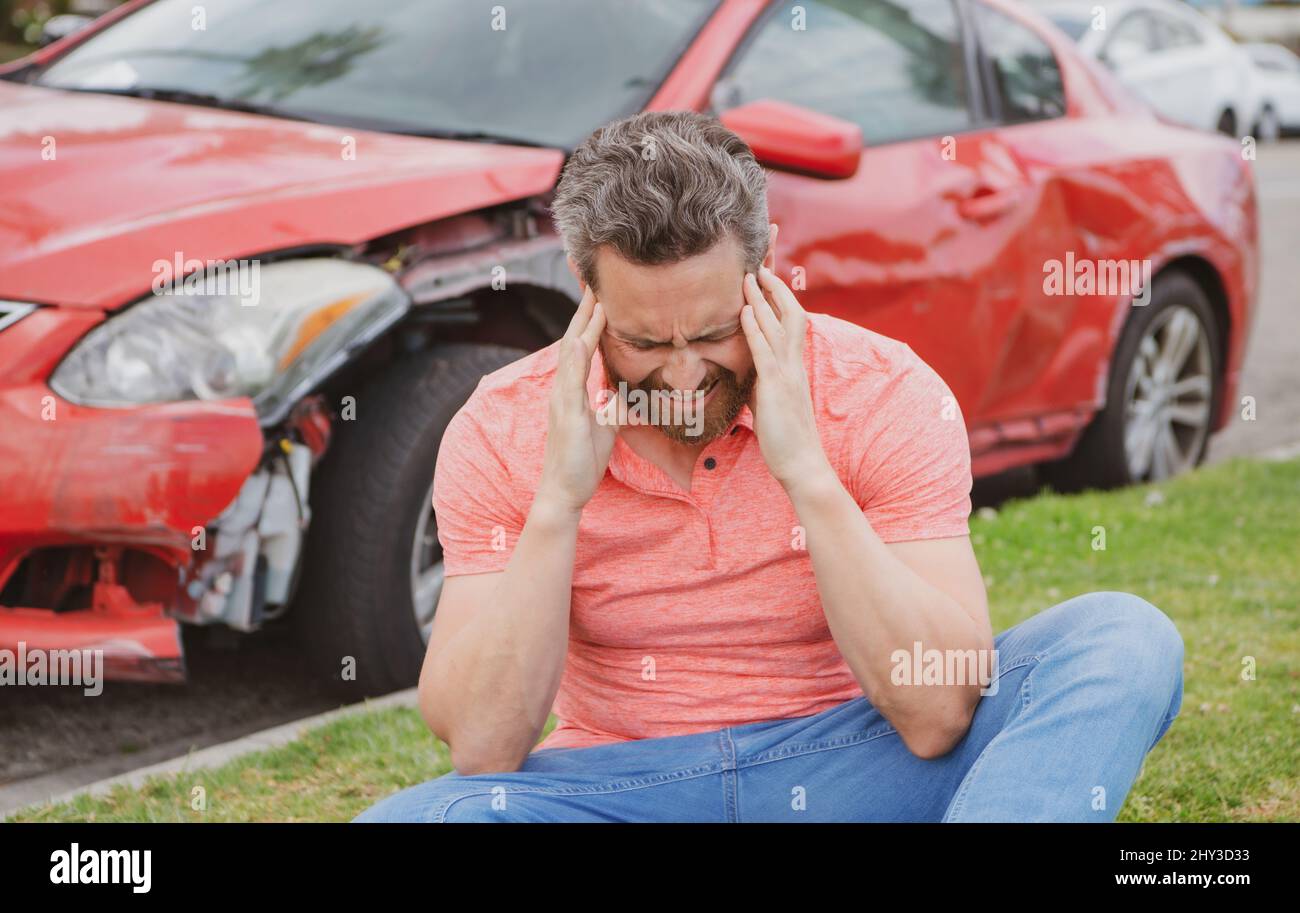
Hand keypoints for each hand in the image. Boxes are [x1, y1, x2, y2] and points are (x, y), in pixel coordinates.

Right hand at [536, 285, 623, 515]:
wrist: (565, 492)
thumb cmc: (582, 460)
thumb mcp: (605, 426)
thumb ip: (611, 405)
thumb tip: (625, 394)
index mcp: (574, 386)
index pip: (583, 341)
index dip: (592, 314)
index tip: (601, 287)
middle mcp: (564, 387)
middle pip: (574, 336)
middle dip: (584, 305)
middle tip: (592, 273)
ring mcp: (563, 400)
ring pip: (570, 353)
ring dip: (581, 323)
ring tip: (592, 294)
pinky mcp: (566, 416)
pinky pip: (570, 383)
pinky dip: (575, 360)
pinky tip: (580, 339)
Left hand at [740, 265, 833, 491]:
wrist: (800, 463)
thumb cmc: (784, 436)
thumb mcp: (770, 399)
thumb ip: (761, 379)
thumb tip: (746, 369)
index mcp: (794, 365)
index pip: (791, 321)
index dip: (782, 296)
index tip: (768, 276)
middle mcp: (794, 363)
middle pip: (791, 313)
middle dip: (776, 287)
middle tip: (760, 263)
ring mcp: (787, 374)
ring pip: (778, 326)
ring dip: (762, 299)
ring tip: (747, 277)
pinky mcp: (776, 387)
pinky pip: (765, 351)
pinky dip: (755, 328)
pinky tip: (745, 311)